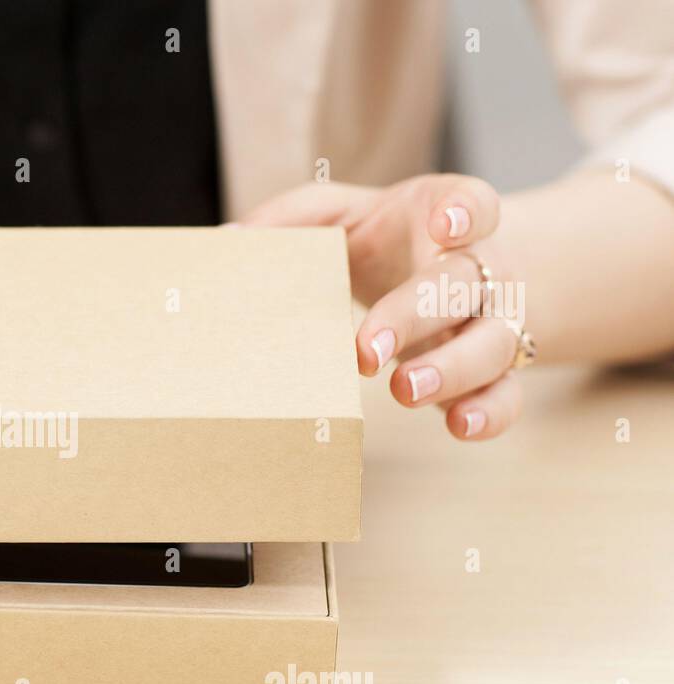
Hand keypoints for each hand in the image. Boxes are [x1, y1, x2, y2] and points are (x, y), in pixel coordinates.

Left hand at [245, 174, 522, 440]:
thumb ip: (292, 219)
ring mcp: (490, 322)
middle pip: (461, 287)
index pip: (473, 204)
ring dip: (451, 370)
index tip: (443, 226)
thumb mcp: (341, 215)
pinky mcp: (492, 372)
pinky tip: (459, 426)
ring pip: (492, 344)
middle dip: (415, 317)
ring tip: (404, 390)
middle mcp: (477, 269)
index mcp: (445, 216)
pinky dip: (489, 412)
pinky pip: (508, 395)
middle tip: (366, 352)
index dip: (465, 213)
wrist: (450, 265)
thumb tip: (228, 239)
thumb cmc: (383, 238)